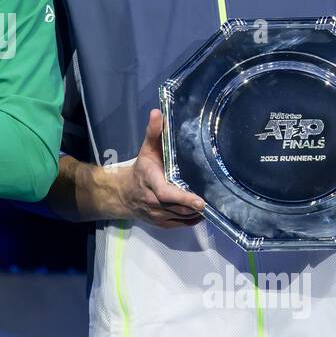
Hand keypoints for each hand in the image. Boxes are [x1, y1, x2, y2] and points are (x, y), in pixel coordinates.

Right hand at [110, 109, 205, 226]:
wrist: (123, 194)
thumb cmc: (140, 170)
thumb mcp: (146, 149)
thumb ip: (153, 132)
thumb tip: (158, 112)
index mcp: (151, 182)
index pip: (166, 194)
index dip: (183, 198)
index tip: (200, 201)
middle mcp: (153, 202)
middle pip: (178, 208)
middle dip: (194, 205)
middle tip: (212, 200)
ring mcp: (158, 215)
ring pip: (181, 217)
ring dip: (195, 212)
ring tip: (209, 203)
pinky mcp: (162, 224)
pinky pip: (181, 224)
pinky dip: (192, 219)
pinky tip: (199, 210)